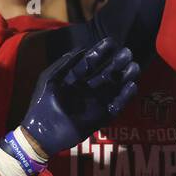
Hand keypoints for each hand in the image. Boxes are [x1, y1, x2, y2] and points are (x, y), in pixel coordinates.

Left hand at [21, 38, 139, 157]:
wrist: (40, 134)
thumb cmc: (42, 104)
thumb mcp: (49, 80)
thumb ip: (63, 64)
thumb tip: (82, 48)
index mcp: (75, 78)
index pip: (91, 62)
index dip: (100, 52)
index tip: (112, 42)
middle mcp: (87, 88)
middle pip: (106, 72)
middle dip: (116, 62)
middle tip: (127, 52)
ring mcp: (95, 102)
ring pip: (114, 86)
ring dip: (125, 77)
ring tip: (135, 67)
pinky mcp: (101, 117)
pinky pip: (116, 105)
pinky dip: (125, 97)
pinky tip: (132, 86)